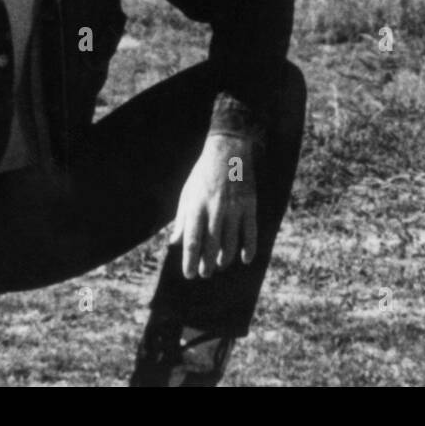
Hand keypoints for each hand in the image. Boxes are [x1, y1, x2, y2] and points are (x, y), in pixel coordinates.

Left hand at [169, 135, 257, 279]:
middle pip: (211, 245)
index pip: (192, 241)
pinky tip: (245, 259)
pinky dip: (249, 249)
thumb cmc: (203, 175)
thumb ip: (182, 220)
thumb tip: (174, 243)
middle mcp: (215, 209)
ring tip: (220, 265)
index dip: (190, 260)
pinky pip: (250, 233)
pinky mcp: (249, 205)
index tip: (189, 275)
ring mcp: (234, 208)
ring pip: (231, 243)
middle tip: (204, 274)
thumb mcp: (187, 194)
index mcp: (196, 206)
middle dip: (207, 264)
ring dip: (225, 259)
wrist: (228, 151)